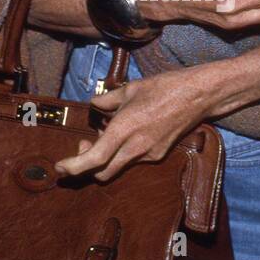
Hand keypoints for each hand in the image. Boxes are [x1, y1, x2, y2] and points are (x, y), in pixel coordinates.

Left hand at [54, 65, 213, 182]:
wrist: (199, 95)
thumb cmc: (164, 87)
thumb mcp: (129, 88)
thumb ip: (107, 100)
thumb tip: (95, 106)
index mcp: (124, 128)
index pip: (94, 159)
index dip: (73, 167)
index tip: (59, 167)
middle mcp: (135, 147)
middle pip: (102, 172)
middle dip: (87, 166)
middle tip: (84, 144)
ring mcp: (149, 154)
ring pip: (118, 167)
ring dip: (106, 157)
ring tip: (107, 133)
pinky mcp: (159, 154)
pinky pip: (133, 159)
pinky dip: (123, 151)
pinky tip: (128, 132)